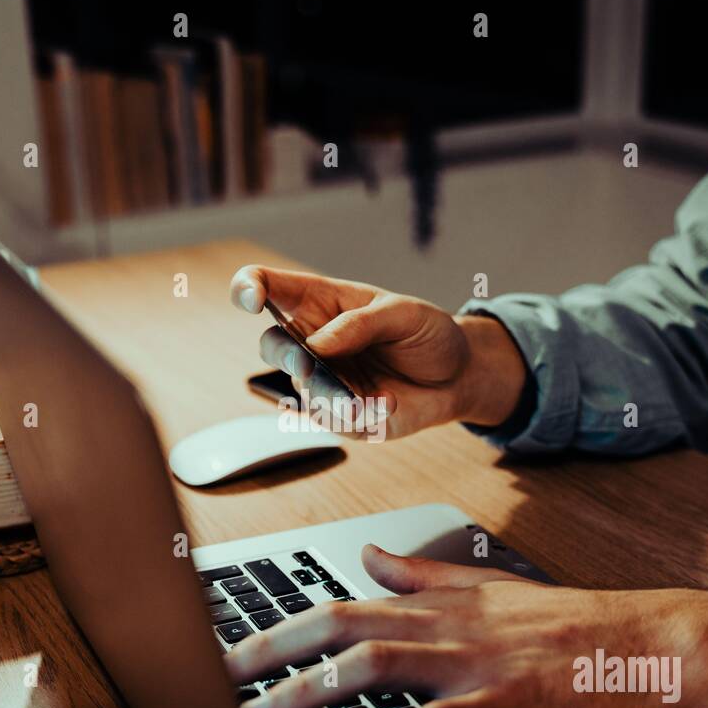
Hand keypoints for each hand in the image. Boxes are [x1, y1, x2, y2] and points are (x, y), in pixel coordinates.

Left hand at [224, 545, 707, 707]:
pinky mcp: (504, 701)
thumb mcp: (485, 588)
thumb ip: (420, 572)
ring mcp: (471, 662)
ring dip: (308, 692)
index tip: (231, 646)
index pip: (341, 607)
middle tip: (217, 681)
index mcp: (436, 603)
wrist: (642, 640)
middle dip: (271, 653)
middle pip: (341, 629)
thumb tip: (367, 554)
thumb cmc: (567, 622)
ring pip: (375, 666)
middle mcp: (443, 625)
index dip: (280, 625)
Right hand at [229, 265, 526, 437]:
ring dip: (328, 394)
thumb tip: (318, 345)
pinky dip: (358, 414)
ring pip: (301, 390)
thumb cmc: (426, 334)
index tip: (253, 298)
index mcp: (320, 302)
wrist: (458, 376)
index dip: (249, 288)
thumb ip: (360, 324)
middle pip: (273, 346)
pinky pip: (332, 419)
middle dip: (285, 355)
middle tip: (307, 363)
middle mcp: (313, 341)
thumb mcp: (404, 314)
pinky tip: (386, 404)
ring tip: (367, 397)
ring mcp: (323, 380)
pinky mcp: (340, 415)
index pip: (268, 287)